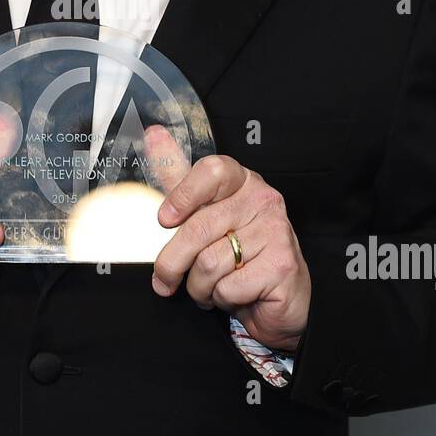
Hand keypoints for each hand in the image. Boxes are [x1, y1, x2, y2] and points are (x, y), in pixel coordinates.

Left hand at [150, 138, 310, 351]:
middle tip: (165, 280)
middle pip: (199, 227)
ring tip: (210, 286)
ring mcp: (276, 231)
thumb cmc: (239, 254)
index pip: (212, 171)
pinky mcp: (282, 265)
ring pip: (209, 262)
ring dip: (200, 286)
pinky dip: (221, 299)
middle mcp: (264, 200)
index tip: (164, 219)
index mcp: (243, 181)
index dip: (182, 195)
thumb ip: (180, 179)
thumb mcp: (207, 213)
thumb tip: (154, 135)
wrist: (277, 300)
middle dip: (172, 263)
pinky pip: (229, 286)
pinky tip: (233, 295)